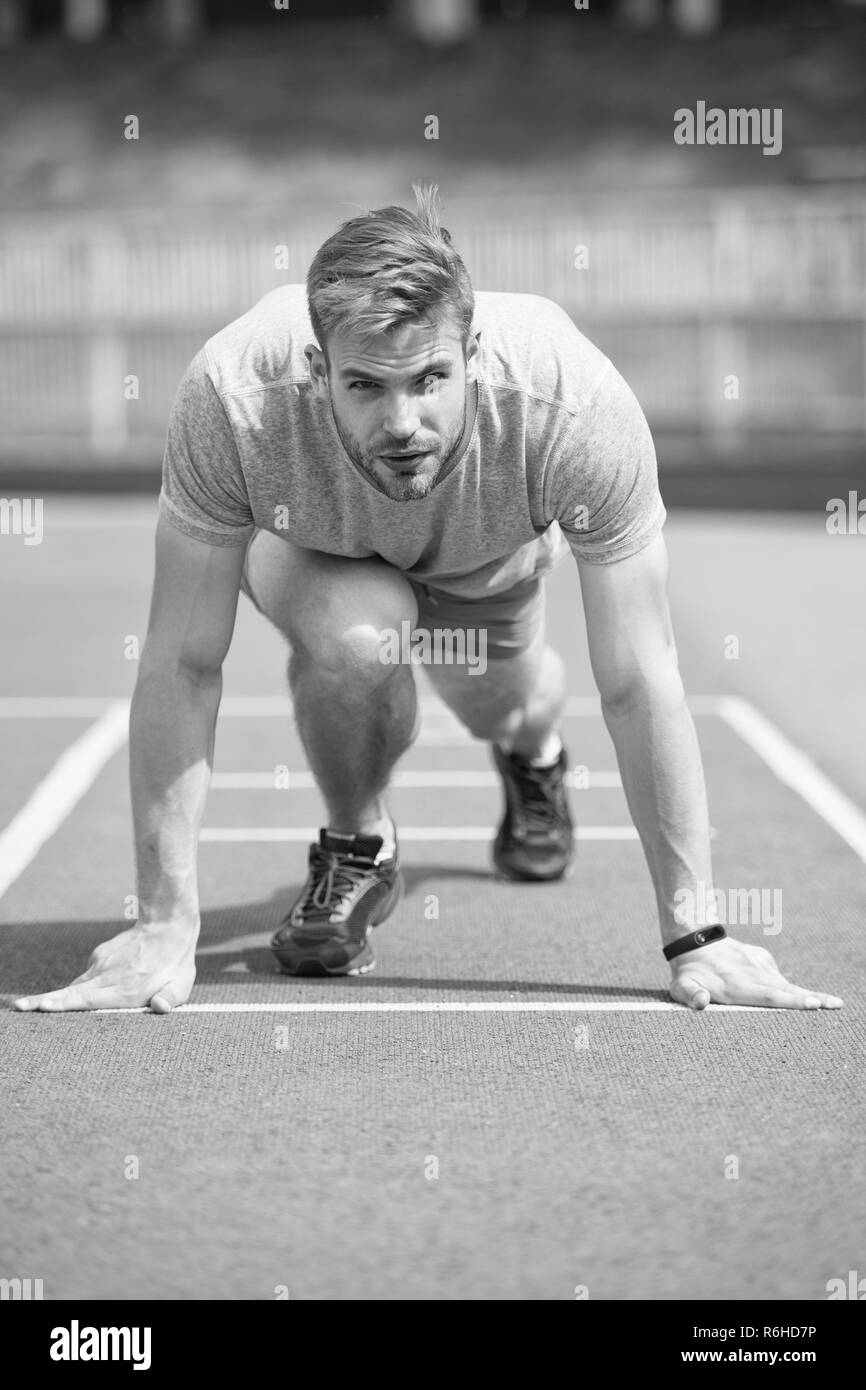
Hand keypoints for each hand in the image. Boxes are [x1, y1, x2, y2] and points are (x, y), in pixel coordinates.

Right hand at [13, 923, 196, 1013]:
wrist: (167, 925)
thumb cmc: (176, 962)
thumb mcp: (181, 985)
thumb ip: (170, 999)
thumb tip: (159, 1007)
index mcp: (124, 988)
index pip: (89, 999)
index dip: (65, 1004)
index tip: (44, 1005)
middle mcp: (107, 977)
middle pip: (70, 993)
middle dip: (43, 1002)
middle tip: (20, 1007)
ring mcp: (100, 964)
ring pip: (75, 986)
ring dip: (58, 998)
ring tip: (31, 1006)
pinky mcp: (99, 956)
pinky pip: (89, 978)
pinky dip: (87, 987)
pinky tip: (106, 986)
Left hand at [668, 936, 843, 1010]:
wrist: (694, 939)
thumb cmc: (689, 972)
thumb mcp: (682, 986)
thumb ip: (690, 995)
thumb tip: (700, 1002)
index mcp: (740, 985)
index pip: (770, 996)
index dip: (792, 1001)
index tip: (813, 1004)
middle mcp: (754, 974)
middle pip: (787, 990)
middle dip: (813, 999)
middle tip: (836, 1005)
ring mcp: (760, 965)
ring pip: (787, 983)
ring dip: (808, 994)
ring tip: (830, 1003)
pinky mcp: (762, 960)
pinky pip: (777, 977)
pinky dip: (790, 988)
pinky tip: (798, 996)